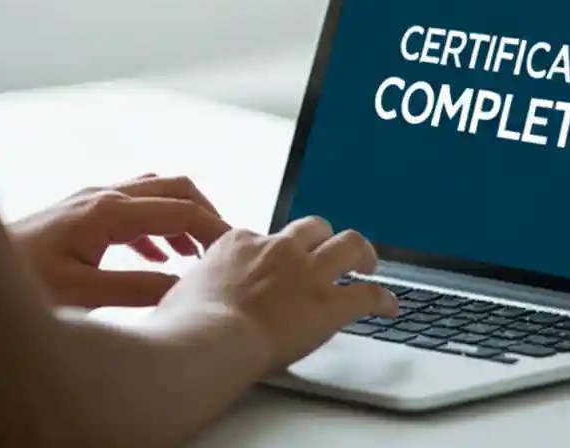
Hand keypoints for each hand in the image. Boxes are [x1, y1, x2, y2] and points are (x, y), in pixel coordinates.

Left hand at [9, 174, 230, 307]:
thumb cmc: (16, 283)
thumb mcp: (82, 296)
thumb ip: (138, 288)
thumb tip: (185, 285)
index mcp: (109, 211)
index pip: (181, 210)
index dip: (215, 229)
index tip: (235, 254)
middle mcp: (102, 196)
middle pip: (175, 187)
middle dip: (206, 214)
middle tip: (226, 248)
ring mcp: (90, 200)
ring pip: (155, 193)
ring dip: (182, 216)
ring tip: (200, 253)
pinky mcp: (79, 213)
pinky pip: (134, 207)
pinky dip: (158, 226)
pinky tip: (159, 257)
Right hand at [153, 216, 399, 373]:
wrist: (208, 342)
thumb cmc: (185, 325)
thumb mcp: (180, 292)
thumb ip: (194, 289)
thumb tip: (186, 300)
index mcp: (240, 243)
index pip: (264, 238)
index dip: (272, 253)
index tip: (274, 265)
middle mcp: (278, 249)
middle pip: (312, 227)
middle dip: (322, 237)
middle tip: (328, 251)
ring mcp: (307, 273)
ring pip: (349, 245)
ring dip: (363, 253)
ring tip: (369, 263)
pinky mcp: (330, 303)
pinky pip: (368, 294)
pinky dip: (383, 299)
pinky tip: (389, 306)